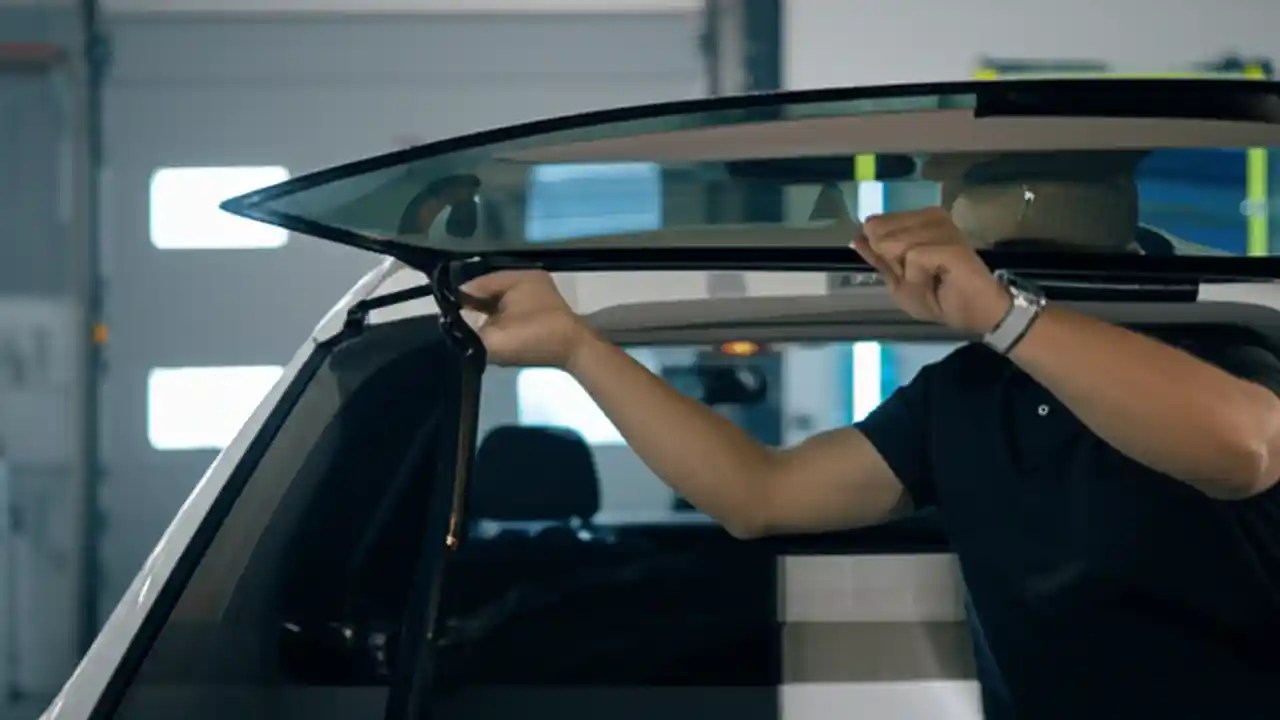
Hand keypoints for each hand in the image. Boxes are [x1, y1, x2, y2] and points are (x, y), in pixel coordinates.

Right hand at [461, 270, 594, 367]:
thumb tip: (453, 327)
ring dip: (485, 317)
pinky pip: (511, 310)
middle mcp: (526, 279)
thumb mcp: (496, 339)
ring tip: (469, 332)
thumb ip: (469, 333)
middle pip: (487, 292)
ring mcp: (535, 293)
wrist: (577, 353)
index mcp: (517, 277)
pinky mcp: (539, 308)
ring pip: (498, 302)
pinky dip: (500, 321)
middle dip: (472, 309)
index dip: (458, 300)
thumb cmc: (536, 339)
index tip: (445, 317)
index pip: (476, 284)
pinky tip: (489, 334)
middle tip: (456, 326)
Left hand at [853, 207, 1010, 333]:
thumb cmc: (939, 298)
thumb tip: (857, 237)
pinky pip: (913, 258)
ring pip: (894, 245)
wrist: (975, 313)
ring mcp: (941, 227)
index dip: (883, 255)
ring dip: (907, 274)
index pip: (876, 225)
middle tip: (921, 277)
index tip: (908, 270)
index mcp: (919, 220)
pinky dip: (918, 278)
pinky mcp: (949, 242)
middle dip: (893, 265)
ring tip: (931, 280)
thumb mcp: (898, 280)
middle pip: (880, 234)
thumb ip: (878, 258)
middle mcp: (931, 216)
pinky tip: (939, 280)